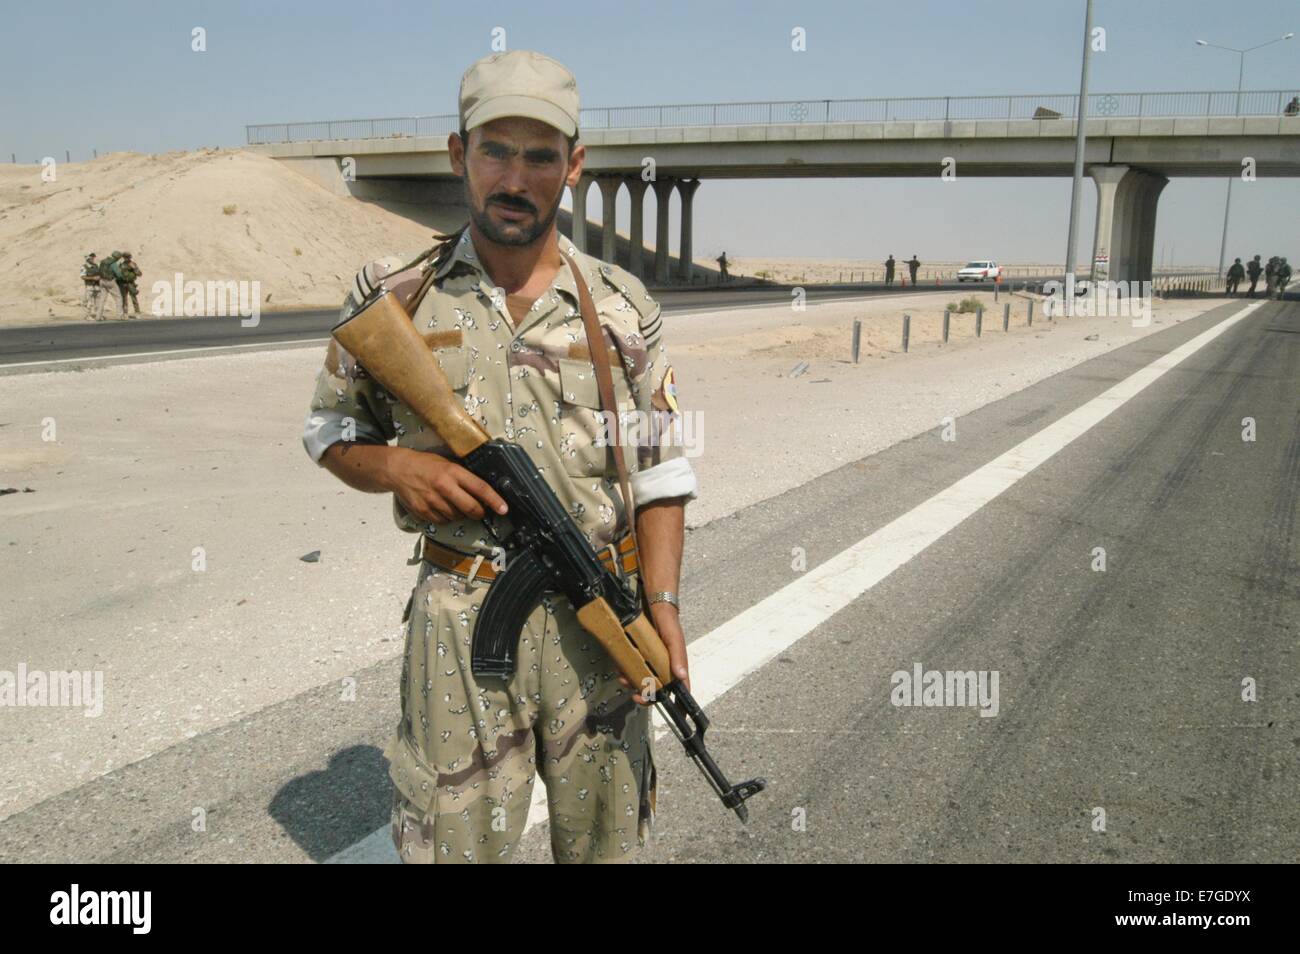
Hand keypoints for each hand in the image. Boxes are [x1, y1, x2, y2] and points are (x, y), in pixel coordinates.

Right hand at [383, 446, 507, 523]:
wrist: (398, 469)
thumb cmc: (426, 464)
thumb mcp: (448, 463)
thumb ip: (464, 476)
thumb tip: (482, 491)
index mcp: (453, 472)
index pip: (480, 488)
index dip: (494, 500)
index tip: (504, 509)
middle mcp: (444, 487)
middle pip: (471, 508)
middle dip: (480, 513)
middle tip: (480, 511)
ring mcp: (433, 501)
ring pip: (457, 517)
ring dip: (461, 514)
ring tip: (454, 503)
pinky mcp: (423, 512)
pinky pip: (443, 521)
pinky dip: (446, 517)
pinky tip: (441, 507)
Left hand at [622, 602, 688, 705]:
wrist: (654, 604)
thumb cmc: (669, 623)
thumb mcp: (674, 639)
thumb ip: (678, 656)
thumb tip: (682, 676)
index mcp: (676, 667)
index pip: (680, 690)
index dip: (678, 704)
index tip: (673, 714)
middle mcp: (663, 666)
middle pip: (656, 688)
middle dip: (645, 694)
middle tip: (636, 695)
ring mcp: (650, 660)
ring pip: (641, 679)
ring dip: (632, 681)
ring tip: (623, 677)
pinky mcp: (639, 654)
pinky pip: (631, 667)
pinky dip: (625, 669)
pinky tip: (620, 666)